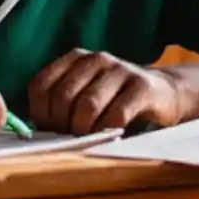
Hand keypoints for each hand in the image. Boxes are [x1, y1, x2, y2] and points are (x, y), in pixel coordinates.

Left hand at [28, 49, 185, 135]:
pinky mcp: (141, 86)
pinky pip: (116, 114)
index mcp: (75, 58)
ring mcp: (120, 70)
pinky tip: (109, 136)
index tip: (49, 131)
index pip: (41, 85)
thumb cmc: (115, 101)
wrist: (162, 93)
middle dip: (62, 125)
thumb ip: (62, 106)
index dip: (40, 114)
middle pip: (63, 96)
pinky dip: (107, 131)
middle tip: (70, 140)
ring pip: (88, 105)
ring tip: (88, 139)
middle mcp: (96, 59)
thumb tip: (35, 132)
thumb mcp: (85, 95)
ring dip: (84, 130)